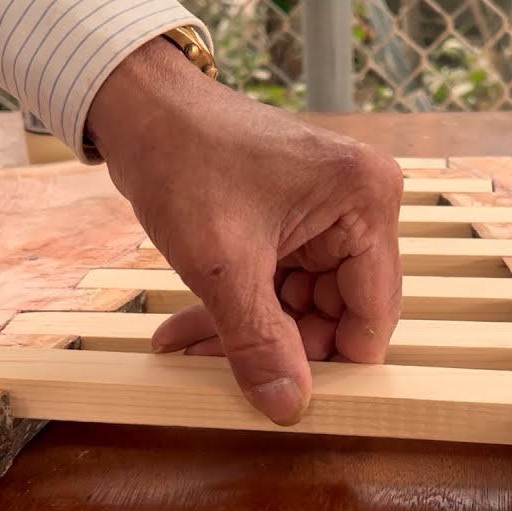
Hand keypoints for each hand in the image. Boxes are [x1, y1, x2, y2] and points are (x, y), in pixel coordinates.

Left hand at [86, 37, 403, 425]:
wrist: (138, 103)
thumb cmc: (183, 156)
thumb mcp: (222, 264)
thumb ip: (259, 341)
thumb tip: (288, 407)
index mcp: (366, 203)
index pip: (372, 312)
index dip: (332, 361)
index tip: (288, 399)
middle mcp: (360, 205)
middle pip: (336, 312)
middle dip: (276, 347)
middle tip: (212, 367)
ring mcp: (328, 212)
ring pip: (300, 305)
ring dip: (246, 332)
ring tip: (184, 346)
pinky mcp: (297, 219)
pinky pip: (279, 283)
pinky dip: (238, 308)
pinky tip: (186, 327)